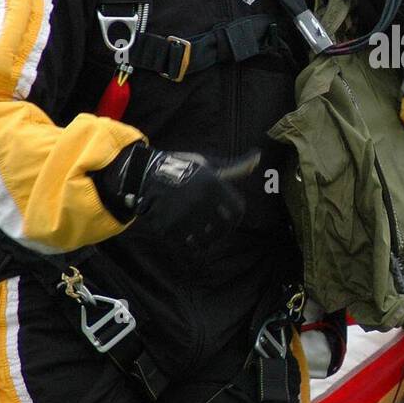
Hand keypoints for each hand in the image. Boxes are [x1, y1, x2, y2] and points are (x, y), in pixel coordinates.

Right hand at [96, 143, 257, 248]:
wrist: (145, 175)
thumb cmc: (183, 168)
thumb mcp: (209, 164)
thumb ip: (235, 167)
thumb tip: (258, 157)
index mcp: (213, 184)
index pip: (237, 211)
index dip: (234, 216)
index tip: (227, 216)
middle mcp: (200, 201)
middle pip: (223, 229)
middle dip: (219, 230)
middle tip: (210, 226)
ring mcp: (183, 216)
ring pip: (206, 240)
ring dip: (204, 239)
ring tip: (197, 230)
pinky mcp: (168, 228)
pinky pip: (186, 245)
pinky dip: (188, 242)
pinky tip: (184, 232)